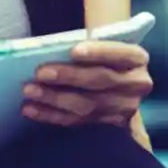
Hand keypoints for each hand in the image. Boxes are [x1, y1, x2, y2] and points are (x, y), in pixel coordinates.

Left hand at [22, 41, 152, 128]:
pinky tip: (31, 110)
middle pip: (100, 81)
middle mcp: (137, 84)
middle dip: (68, 77)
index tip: (72, 50)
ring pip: (87, 105)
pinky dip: (52, 115)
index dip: (97, 53)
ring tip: (30, 91)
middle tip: (40, 73)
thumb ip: (89, 45)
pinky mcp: (109, 125)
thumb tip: (56, 48)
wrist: (114, 76)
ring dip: (55, 99)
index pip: (119, 54)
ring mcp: (124, 108)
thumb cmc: (101, 53)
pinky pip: (77, 121)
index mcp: (138, 58)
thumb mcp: (104, 43)